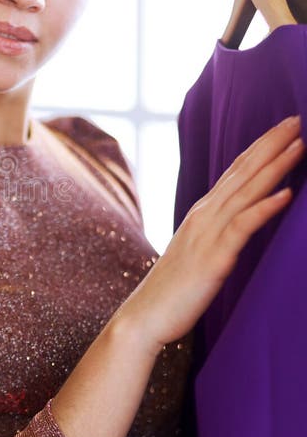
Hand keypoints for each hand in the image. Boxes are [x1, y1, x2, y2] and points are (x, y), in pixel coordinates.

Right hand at [124, 115, 304, 354]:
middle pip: (243, 172)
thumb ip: (217, 233)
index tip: (284, 128)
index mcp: (202, 214)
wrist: (145, 316)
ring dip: (275, 166)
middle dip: (272, 145)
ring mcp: (208, 235)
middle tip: (297, 119)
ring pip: (246, 192)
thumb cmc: (173, 290)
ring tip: (300, 145)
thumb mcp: (198, 253)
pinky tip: (286, 194)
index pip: (234, 172)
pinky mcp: (214, 258)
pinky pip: (243, 227)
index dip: (260, 148)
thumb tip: (238, 223)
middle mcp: (204, 216)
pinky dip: (264, 207)